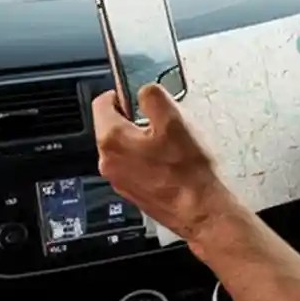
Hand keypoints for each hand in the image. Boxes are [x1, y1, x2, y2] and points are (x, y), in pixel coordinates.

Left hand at [92, 84, 235, 242]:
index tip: (140, 97)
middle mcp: (108, 160)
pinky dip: (147, 158)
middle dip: (135, 118)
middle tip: (163, 122)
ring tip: (170, 143)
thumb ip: (154, 97)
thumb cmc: (187, 172)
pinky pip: (132, 164)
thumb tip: (144, 90)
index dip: (122, 93)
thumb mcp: (174, 121)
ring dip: (142, 139)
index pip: (102, 103)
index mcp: (112, 139)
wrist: (198, 210)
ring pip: (124, 145)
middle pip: (112, 125)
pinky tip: (170, 162)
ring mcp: (118, 178)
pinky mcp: (131, 190)